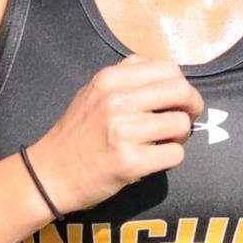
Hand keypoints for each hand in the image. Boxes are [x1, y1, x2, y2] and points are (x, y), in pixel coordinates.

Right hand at [27, 55, 203, 213]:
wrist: (50, 173)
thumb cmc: (77, 133)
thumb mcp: (93, 92)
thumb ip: (126, 77)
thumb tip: (167, 73)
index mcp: (110, 79)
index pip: (168, 69)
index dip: (182, 84)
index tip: (177, 100)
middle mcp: (117, 100)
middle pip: (181, 91)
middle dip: (192, 106)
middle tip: (184, 118)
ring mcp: (123, 131)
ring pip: (181, 124)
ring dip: (179, 136)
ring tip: (162, 142)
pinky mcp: (130, 161)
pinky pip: (175, 154)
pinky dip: (170, 158)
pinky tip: (153, 159)